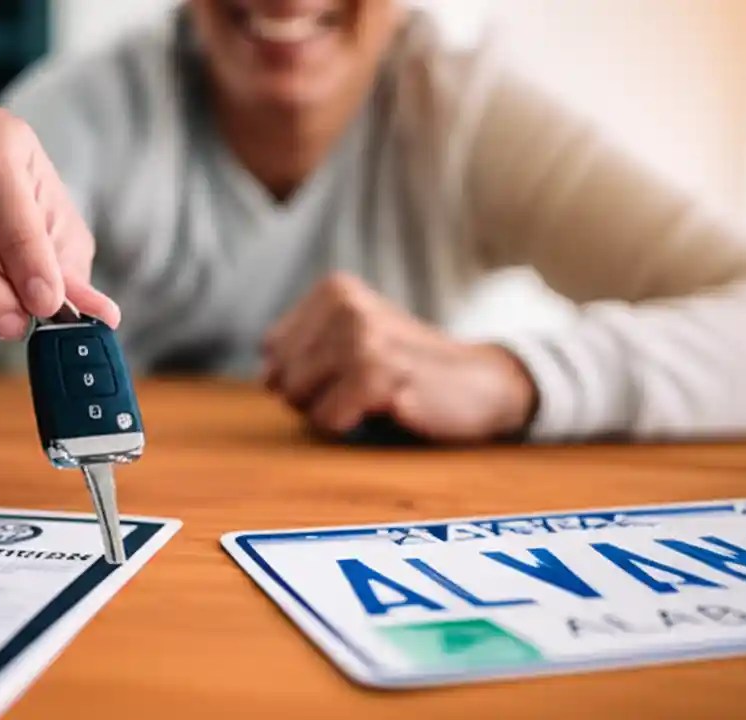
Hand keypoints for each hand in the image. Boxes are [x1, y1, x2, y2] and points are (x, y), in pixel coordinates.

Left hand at [262, 274, 537, 442]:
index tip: (350, 367)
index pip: (271, 350)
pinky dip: (350, 425)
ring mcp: (362, 335)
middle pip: (281, 376)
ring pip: (300, 398)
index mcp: (334, 290)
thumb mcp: (349, 342)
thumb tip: (266, 375)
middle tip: (365, 385)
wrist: (479, 384)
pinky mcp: (378, 372)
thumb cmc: (405, 370)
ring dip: (334, 412)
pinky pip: (327, 419)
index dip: (304, 374)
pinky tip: (389, 406)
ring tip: (376, 394)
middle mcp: (345, 303)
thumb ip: (300, 351)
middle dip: (314, 395)